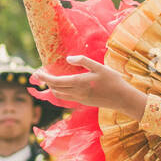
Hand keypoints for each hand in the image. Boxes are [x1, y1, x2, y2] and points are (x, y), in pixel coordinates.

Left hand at [30, 56, 146, 119]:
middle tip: (41, 74)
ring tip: (49, 79)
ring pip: (59, 95)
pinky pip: (67, 97)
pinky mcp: (84, 101)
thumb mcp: (99, 66)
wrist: (122, 99)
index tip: (38, 72)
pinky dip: (60, 91)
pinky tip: (62, 85)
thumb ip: (83, 61)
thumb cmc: (113, 80)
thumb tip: (68, 58)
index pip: (56, 81)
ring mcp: (80, 99)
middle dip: (46, 81)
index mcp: (79, 83)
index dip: (45, 77)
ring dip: (52, 87)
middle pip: (55, 88)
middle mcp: (77, 92)